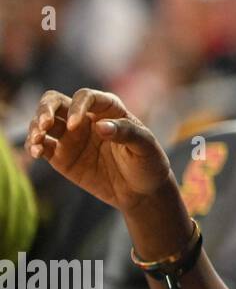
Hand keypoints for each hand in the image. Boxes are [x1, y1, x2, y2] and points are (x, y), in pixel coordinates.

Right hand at [25, 88, 173, 213]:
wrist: (141, 191)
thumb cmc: (148, 163)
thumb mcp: (145, 147)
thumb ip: (126, 133)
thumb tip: (100, 126)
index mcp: (109, 110)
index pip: (86, 97)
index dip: (78, 106)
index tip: (75, 125)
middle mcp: (86, 119)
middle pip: (56, 102)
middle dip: (46, 109)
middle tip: (44, 125)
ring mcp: (71, 137)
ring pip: (44, 122)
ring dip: (34, 127)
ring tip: (37, 141)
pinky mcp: (61, 156)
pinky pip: (41, 146)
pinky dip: (33, 146)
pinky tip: (35, 152)